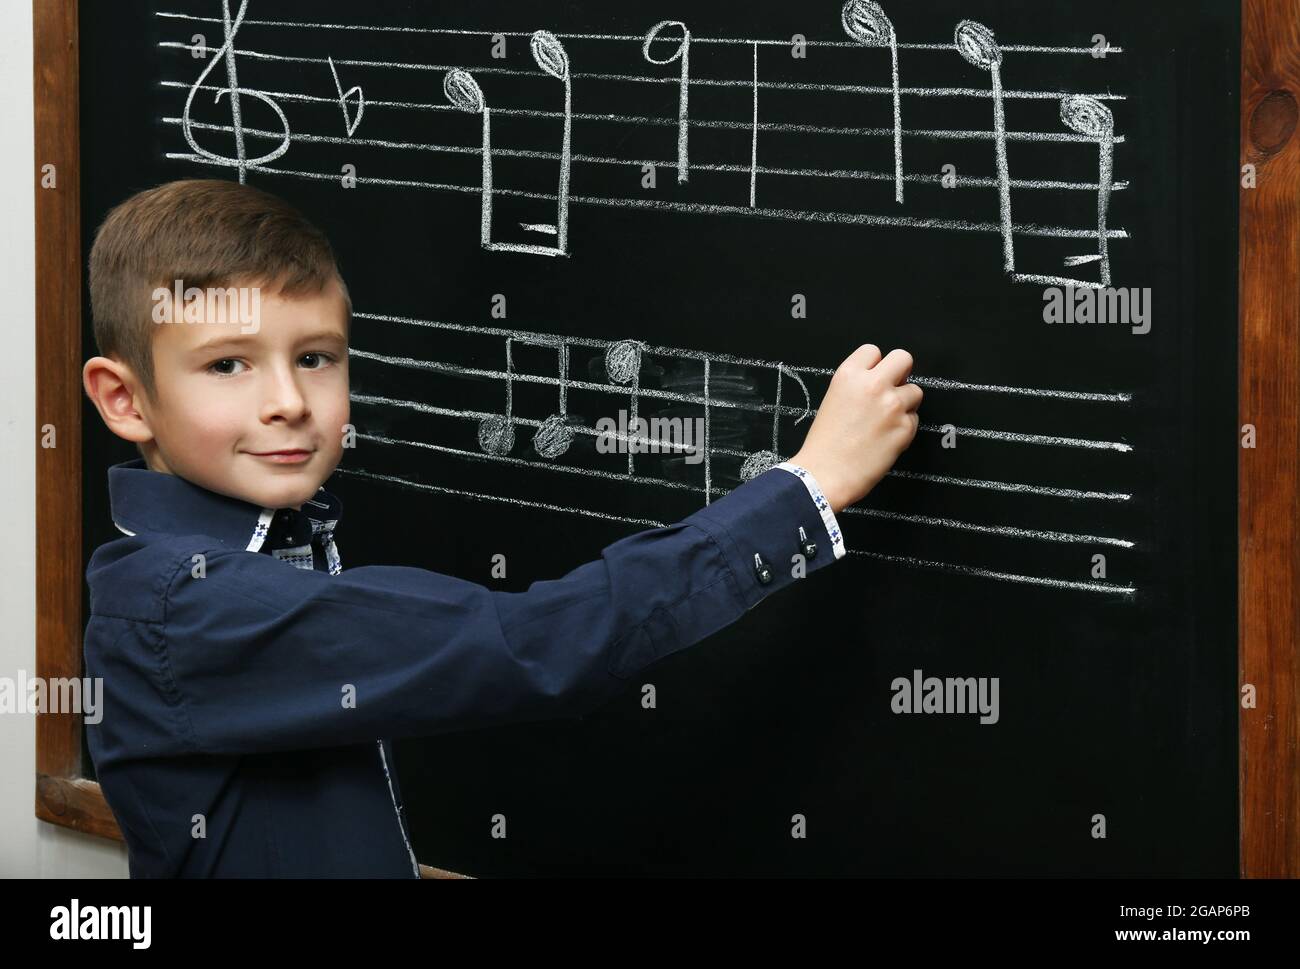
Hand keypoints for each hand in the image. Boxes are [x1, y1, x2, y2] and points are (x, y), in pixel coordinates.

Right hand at [788, 344, 921, 512]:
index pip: (873, 351)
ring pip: (915, 391)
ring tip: (885, 422)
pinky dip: (904, 428)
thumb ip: (857, 386)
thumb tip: (883, 382)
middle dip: (901, 373)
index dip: (875, 366)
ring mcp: (892, 405)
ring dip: (905, 404)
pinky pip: (914, 419)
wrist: (825, 474)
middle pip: (903, 358)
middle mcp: (873, 384)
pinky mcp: (905, 427)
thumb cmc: (824, 443)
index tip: (873, 379)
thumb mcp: (834, 400)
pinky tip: (885, 439)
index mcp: (849, 375)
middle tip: (892, 391)